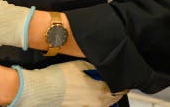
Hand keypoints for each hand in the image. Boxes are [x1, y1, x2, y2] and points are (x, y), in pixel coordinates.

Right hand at [9, 61, 125, 106]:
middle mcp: (95, 103)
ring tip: (108, 91)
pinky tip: (93, 95)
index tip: (125, 81)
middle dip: (117, 93)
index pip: (117, 90)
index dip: (123, 85)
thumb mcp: (78, 65)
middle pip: (111, 99)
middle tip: (119, 86)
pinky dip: (97, 101)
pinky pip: (93, 106)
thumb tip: (99, 67)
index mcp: (98, 91)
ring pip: (103, 105)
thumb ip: (92, 67)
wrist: (44, 89)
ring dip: (107, 98)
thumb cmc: (60, 77)